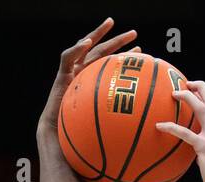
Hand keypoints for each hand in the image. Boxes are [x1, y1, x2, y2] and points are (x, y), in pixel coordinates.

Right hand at [37, 16, 138, 141]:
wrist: (59, 136)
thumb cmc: (82, 133)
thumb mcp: (106, 124)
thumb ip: (120, 119)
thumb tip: (145, 126)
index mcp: (95, 82)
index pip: (111, 65)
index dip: (124, 56)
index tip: (141, 51)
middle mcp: (84, 74)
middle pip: (102, 52)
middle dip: (118, 41)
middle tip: (134, 34)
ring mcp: (72, 73)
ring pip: (85, 47)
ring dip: (98, 34)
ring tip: (111, 23)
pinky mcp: (61, 75)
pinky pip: (67, 58)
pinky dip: (76, 49)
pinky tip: (88, 43)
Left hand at [155, 81, 204, 181]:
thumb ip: (203, 150)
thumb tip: (191, 151)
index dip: (203, 93)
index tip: (192, 86)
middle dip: (198, 86)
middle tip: (183, 82)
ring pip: (201, 109)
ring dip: (187, 97)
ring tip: (173, 94)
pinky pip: (186, 134)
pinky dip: (172, 127)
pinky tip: (159, 126)